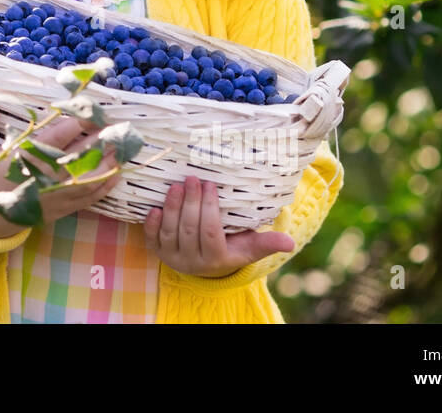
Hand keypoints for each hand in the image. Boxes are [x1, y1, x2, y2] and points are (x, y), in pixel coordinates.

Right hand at [0, 99, 121, 237]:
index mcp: (26, 158)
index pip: (57, 137)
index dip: (77, 123)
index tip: (90, 111)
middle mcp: (45, 176)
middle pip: (80, 155)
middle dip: (99, 140)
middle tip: (115, 126)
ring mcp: (57, 194)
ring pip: (90, 177)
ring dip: (108, 162)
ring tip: (122, 147)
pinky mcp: (64, 208)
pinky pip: (90, 197)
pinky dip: (105, 185)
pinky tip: (117, 173)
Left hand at [144, 176, 294, 278]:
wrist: (205, 262)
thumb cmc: (231, 247)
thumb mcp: (250, 246)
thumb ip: (267, 243)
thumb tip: (290, 242)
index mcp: (216, 259)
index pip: (211, 233)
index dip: (209, 209)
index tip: (211, 185)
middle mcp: (192, 261)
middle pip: (189, 229)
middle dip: (191, 202)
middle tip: (192, 179)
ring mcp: (172, 257)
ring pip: (169, 232)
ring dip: (172, 207)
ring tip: (176, 186)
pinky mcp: (157, 251)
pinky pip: (151, 239)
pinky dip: (151, 223)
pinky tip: (154, 206)